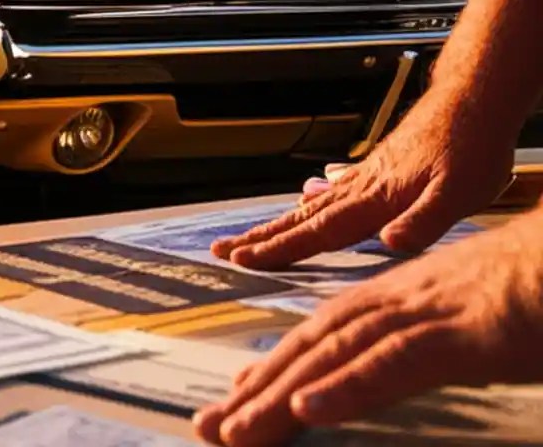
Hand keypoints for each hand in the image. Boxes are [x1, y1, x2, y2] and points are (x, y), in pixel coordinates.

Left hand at [194, 210, 542, 446]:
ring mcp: (427, 315)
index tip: (237, 394)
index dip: (277, 365)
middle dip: (257, 390)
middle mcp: (398, 300)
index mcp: (399, 296)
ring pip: (336, 356)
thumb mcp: (470, 316)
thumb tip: (397, 361)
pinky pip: (395, 362)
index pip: (322, 333)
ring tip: (236, 431)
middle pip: (312, 346)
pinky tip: (309, 409)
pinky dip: (348, 386)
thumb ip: (424, 337)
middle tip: (209, 426)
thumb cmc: (538, 288)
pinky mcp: (463, 336)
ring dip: (281, 394)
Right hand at [211, 94, 515, 268]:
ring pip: (313, 206)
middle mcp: (360, 189)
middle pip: (301, 220)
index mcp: (374, 201)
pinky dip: (316, 197)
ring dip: (279, 223)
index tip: (241, 260)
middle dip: (259, 239)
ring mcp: (366, 177)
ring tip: (250, 235)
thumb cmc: (471, 146)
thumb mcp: (460, 192)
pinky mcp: (379, 168)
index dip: (278, 249)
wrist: (473, 99)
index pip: (317, 233)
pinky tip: (311, 192)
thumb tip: (389, 243)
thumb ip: (423, 220)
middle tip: (220, 250)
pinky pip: (335, 190)